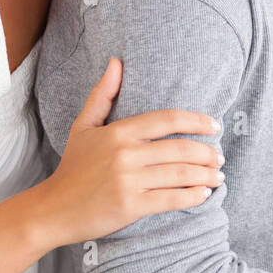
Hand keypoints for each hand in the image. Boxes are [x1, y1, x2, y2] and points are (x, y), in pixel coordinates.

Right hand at [35, 57, 224, 247]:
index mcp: (118, 132)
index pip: (167, 119)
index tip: (215, 125)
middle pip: (180, 148)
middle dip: (207, 152)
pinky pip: (171, 199)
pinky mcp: (130, 206)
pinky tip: (204, 194)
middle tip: (220, 156)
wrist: (52, 210)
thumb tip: (117, 62)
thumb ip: (102, 95)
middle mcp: (125, 153)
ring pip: (180, 174)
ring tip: (218, 175)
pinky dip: (193, 196)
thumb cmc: (73, 168)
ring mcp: (128, 180)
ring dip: (206, 175)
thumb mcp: (83, 127)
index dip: (196, 121)